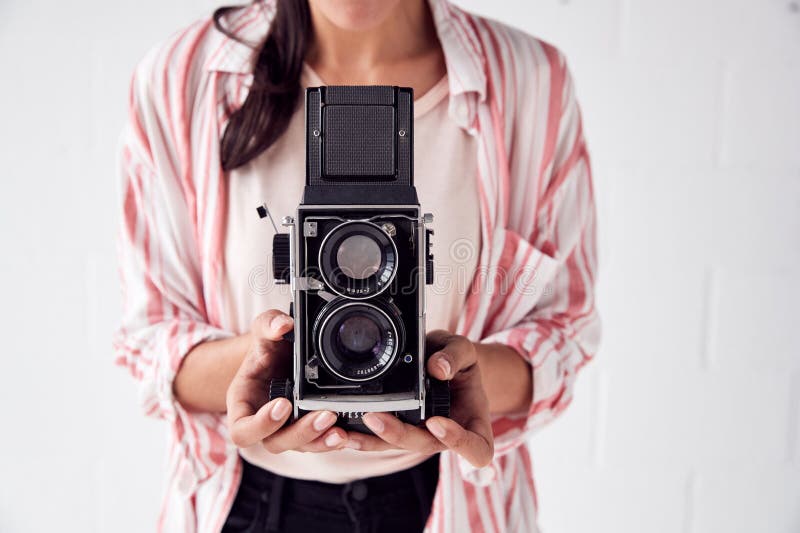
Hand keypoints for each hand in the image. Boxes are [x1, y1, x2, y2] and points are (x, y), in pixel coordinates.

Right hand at [226, 310, 350, 452]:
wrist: (281, 355)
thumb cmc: (267, 347)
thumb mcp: (263, 330)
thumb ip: (269, 324)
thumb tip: (282, 325)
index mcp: (243, 404)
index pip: (242, 430)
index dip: (261, 424)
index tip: (283, 404)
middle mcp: (263, 423)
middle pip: (275, 443)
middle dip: (301, 433)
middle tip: (325, 416)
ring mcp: (285, 429)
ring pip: (300, 446)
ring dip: (321, 441)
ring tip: (341, 432)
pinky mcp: (307, 430)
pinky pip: (318, 442)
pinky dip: (333, 440)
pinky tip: (349, 434)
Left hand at [350, 330, 494, 467]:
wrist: (446, 366)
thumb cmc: (459, 364)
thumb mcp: (464, 351)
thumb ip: (456, 355)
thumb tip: (438, 367)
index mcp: (473, 425)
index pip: (477, 449)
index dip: (458, 442)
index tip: (438, 422)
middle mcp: (445, 437)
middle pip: (424, 445)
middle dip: (398, 434)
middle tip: (376, 417)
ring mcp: (420, 436)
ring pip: (396, 446)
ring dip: (371, 440)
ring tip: (347, 431)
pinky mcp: (398, 431)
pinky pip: (379, 440)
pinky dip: (360, 436)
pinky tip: (341, 429)